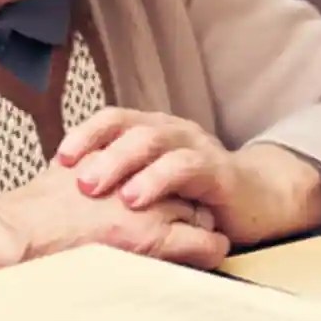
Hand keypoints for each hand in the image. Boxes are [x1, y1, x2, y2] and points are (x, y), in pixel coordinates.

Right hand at [0, 160, 229, 272]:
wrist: (16, 234)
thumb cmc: (29, 212)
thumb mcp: (63, 173)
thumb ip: (87, 167)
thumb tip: (86, 173)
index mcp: (117, 160)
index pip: (163, 165)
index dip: (168, 182)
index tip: (168, 197)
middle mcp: (137, 177)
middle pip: (184, 186)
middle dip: (188, 200)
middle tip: (188, 218)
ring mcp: (147, 208)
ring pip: (197, 212)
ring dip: (199, 224)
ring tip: (201, 237)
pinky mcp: (152, 240)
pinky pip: (201, 243)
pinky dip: (210, 248)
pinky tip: (213, 251)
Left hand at [56, 108, 320, 245]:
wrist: (260, 201)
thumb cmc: (197, 197)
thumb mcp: (154, 187)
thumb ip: (122, 183)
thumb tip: (69, 192)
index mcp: (153, 129)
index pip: (112, 120)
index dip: (85, 135)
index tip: (60, 160)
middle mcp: (172, 130)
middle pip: (127, 129)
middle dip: (97, 152)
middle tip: (75, 180)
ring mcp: (196, 146)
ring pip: (153, 142)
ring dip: (121, 164)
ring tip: (97, 190)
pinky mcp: (219, 170)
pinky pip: (185, 167)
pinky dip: (157, 180)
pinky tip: (136, 200)